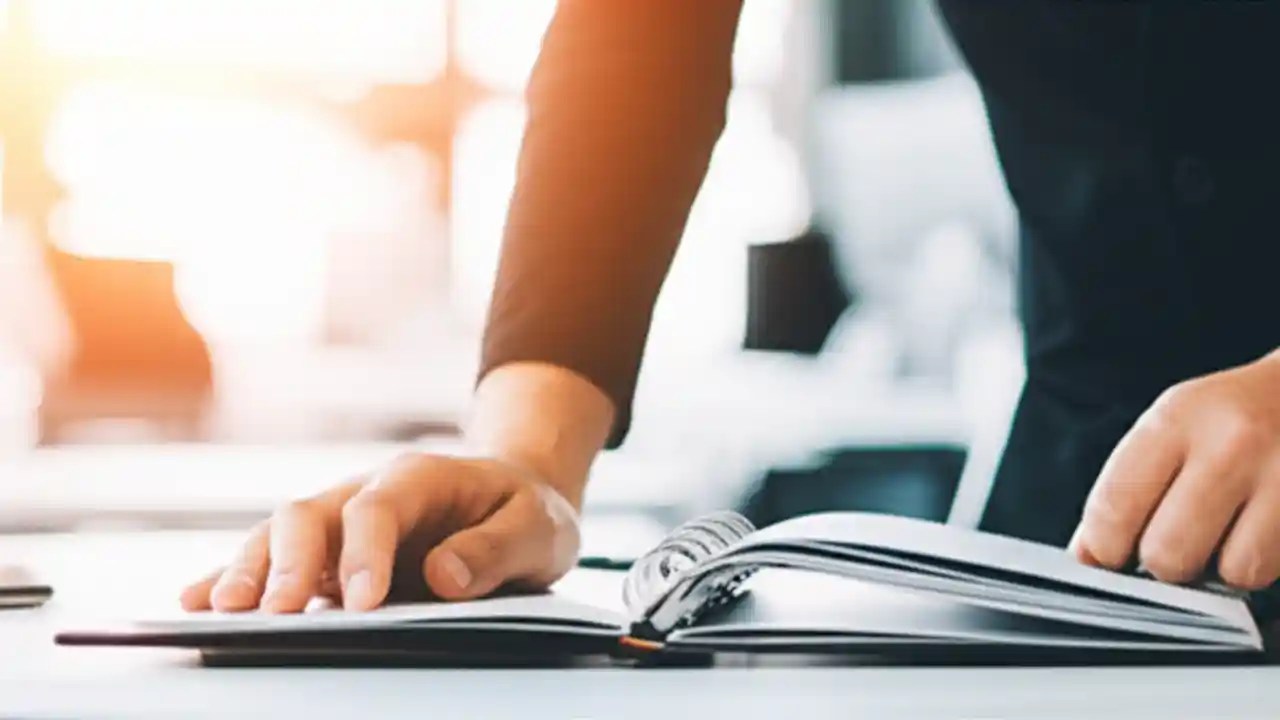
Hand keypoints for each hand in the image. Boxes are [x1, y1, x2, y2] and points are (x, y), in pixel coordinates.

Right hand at [180, 453, 581, 612]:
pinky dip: (234, 577)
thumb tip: (443, 576)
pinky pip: (274, 561)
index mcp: (420, 477)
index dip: (365, 553)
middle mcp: (367, 492)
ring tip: (223, 613)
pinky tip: (197, 602)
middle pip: (310, 514)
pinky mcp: (329, 555)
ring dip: (251, 572)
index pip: (378, 507)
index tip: (364, 604)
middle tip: (279, 615)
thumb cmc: (525, 512)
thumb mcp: (538, 528)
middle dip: (290, 564)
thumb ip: (496, 549)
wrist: (516, 499)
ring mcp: (341, 522)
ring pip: (279, 535)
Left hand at [1070, 351, 1279, 588]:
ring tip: (1223, 534)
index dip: (1101, 549)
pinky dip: (1260, 564)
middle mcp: (1231, 444)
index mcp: (1176, 419)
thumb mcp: (1169, 426)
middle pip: (1169, 553)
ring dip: (1221, 568)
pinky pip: (1274, 570)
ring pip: (1232, 573)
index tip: (1105, 557)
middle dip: (1163, 562)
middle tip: (1173, 541)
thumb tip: (1088, 555)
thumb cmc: (1230, 414)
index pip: (1114, 507)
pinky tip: (1256, 532)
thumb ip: (1124, 487)